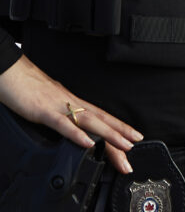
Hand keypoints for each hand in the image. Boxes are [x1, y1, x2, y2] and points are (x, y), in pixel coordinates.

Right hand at [0, 55, 142, 172]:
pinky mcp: (45, 111)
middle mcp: (72, 104)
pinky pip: (64, 124)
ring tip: (124, 146)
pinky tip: (88, 144)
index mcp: (74, 104)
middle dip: (120, 134)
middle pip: (102, 120)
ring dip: (109, 135)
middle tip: (135, 145)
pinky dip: (77, 134)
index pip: (102, 118)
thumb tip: (75, 132)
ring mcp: (60, 107)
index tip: (133, 139)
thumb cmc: (30, 90)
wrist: (13, 74)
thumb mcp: (52, 106)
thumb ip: (65, 118)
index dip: (118, 128)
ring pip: (90, 121)